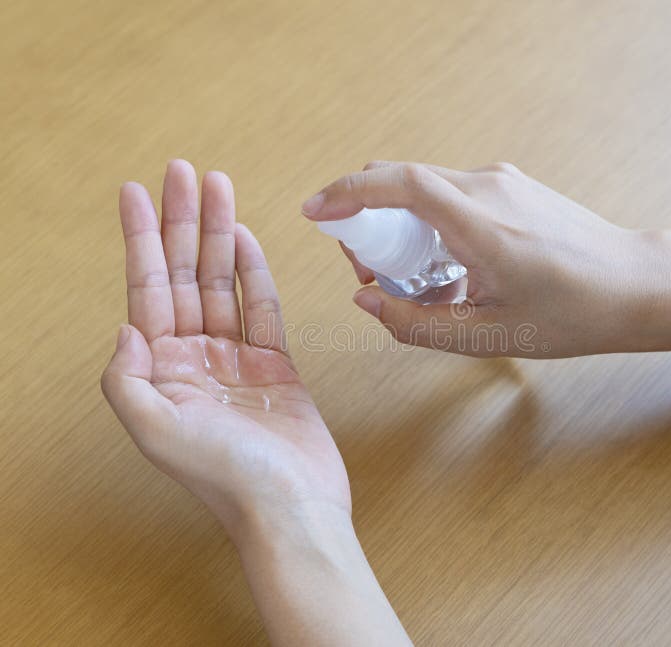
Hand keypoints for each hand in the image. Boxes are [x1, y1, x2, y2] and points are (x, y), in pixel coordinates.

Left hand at [101, 160, 349, 541]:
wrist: (293, 508)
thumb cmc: (228, 478)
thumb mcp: (158, 431)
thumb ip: (129, 378)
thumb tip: (126, 324)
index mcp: (161, 371)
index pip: (147, 290)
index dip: (141, 239)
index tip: (136, 193)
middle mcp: (194, 359)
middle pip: (186, 274)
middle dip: (182, 221)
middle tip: (183, 171)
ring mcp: (235, 359)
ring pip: (224, 283)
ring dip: (219, 234)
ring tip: (217, 187)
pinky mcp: (275, 364)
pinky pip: (262, 308)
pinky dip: (253, 272)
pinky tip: (245, 239)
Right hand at [303, 161, 646, 357]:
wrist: (635, 285)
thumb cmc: (572, 314)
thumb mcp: (488, 335)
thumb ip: (415, 323)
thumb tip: (367, 300)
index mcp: (481, 224)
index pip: (399, 184)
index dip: (348, 192)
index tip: (315, 212)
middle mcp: (488, 187)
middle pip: (401, 182)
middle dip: (368, 221)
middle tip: (372, 273)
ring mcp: (502, 181)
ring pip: (424, 189)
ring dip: (401, 226)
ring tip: (417, 280)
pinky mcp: (511, 186)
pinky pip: (451, 195)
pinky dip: (430, 223)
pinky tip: (450, 269)